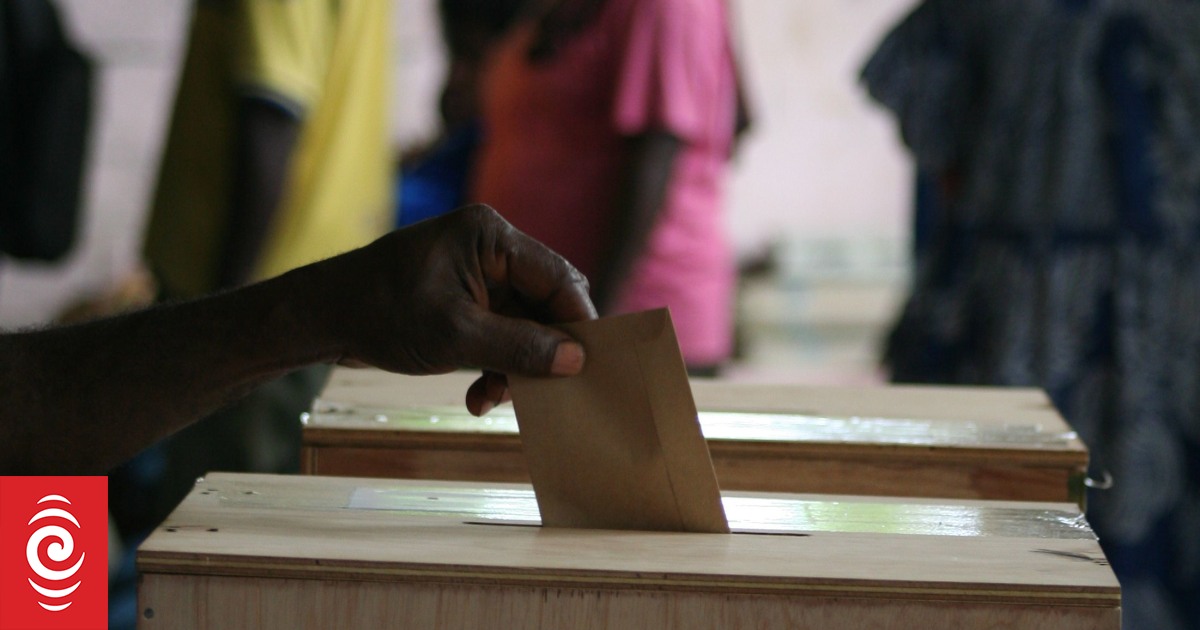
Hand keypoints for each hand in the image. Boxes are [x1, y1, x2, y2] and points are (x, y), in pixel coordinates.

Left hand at [314, 204, 596, 413]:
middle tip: (542, 391)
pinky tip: (477, 396)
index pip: (558, 277)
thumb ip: (520, 347)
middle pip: (544, 302)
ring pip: (523, 324)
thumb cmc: (381, 314)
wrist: (320, 318)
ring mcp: (475, 274)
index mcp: (491, 236)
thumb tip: (575, 360)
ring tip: (492, 399)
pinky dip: (493, 364)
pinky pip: (498, 332)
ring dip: (514, 366)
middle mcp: (489, 248)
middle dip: (542, 351)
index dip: (576, 323)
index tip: (586, 366)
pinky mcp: (462, 299)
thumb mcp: (456, 336)